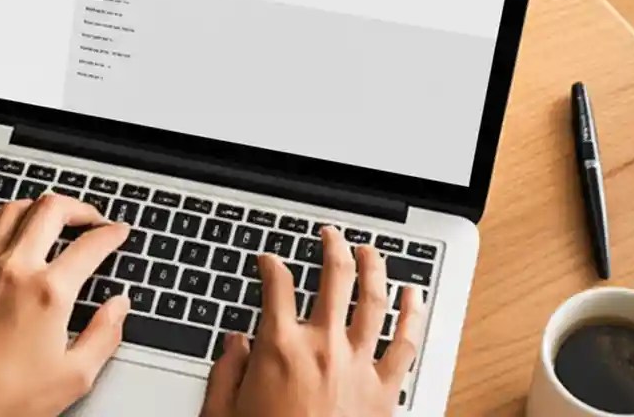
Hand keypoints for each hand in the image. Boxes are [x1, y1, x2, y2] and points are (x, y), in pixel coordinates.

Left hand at [0, 195, 130, 416]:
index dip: (112, 233)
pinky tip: (1, 227)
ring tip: (50, 217)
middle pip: (51, 209)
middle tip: (90, 219)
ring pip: (12, 210)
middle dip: (79, 208)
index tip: (117, 232)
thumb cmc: (4, 398)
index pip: (91, 245)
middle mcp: (14, 269)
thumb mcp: (73, 376)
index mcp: (49, 292)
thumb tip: (118, 307)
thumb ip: (104, 335)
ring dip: (38, 208)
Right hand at [200, 226, 426, 416]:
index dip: (269, 264)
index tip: (268, 260)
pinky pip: (406, 344)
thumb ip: (225, 370)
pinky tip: (412, 296)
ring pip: (374, 300)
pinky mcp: (385, 392)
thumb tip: (234, 341)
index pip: (275, 284)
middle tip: (329, 234)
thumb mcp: (221, 414)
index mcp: (280, 348)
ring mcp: (358, 366)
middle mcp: (323, 347)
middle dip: (331, 246)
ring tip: (370, 250)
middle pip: (334, 277)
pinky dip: (412, 315)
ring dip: (374, 267)